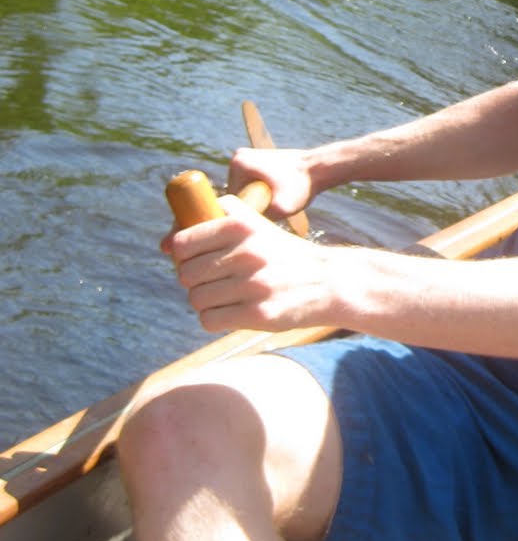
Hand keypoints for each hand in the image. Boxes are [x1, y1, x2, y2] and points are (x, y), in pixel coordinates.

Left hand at [167, 195, 332, 333]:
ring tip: (225, 296)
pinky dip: (214, 318)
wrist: (328, 282)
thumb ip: (215, 220)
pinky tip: (231, 311)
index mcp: (242, 225)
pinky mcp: (258, 313)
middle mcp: (248, 252)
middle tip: (212, 280)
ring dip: (205, 301)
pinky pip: (209, 320)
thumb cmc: (282, 254)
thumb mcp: (256, 224)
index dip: (184, 254)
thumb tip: (166, 244)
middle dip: (194, 280)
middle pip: (186, 274)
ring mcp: (253, 285)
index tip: (197, 258)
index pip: (183, 243)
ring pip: (196, 299)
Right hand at [227, 145, 316, 218]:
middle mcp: (238, 157)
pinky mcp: (255, 160)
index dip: (247, 212)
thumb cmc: (302, 187)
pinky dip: (262, 192)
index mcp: (237, 164)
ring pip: (244, 190)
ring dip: (257, 200)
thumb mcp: (282, 208)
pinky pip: (251, 184)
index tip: (268, 211)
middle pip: (237, 194)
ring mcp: (246, 157)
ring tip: (277, 200)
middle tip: (274, 207)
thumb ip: (260, 217)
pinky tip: (277, 194)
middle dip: (253, 205)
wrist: (318, 169)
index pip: (232, 200)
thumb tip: (242, 224)